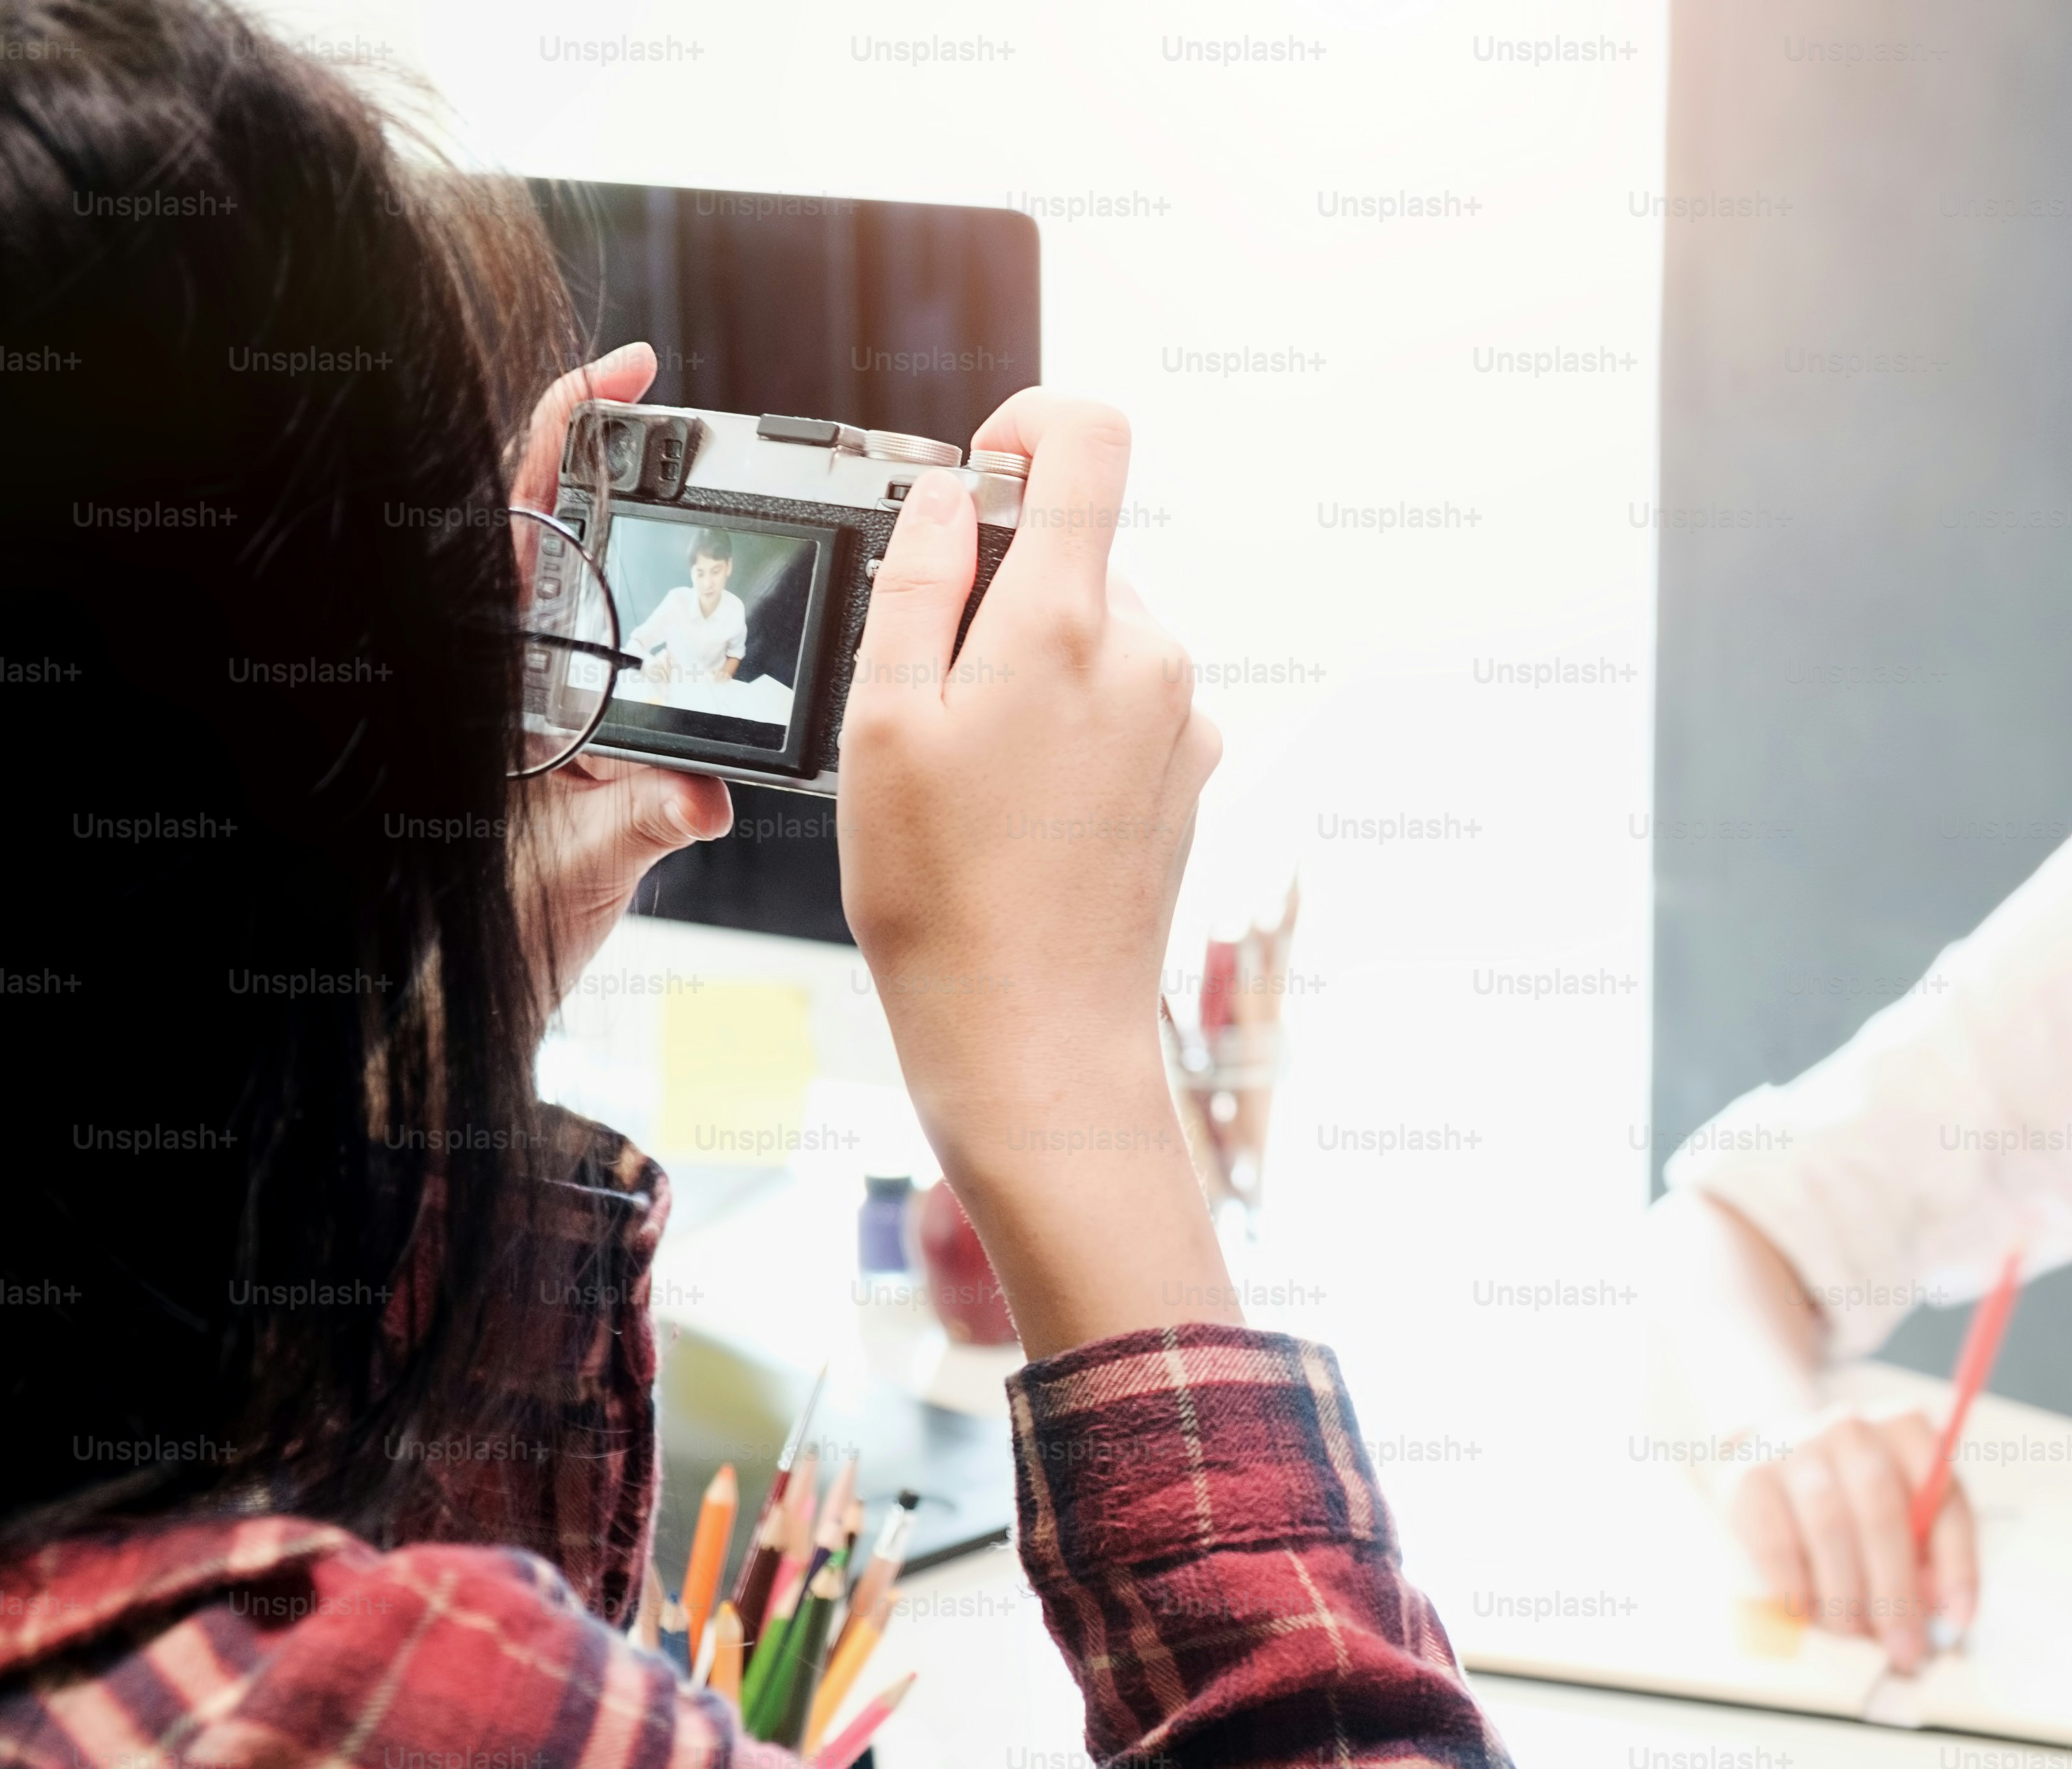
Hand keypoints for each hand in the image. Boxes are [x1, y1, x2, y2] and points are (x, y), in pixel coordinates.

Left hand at [506, 343, 731, 1006]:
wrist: (498, 990)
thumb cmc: (508, 925)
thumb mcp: (579, 866)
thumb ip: (641, 820)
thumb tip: (699, 794)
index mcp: (502, 674)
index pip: (518, 510)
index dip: (563, 423)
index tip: (625, 370)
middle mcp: (527, 672)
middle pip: (569, 526)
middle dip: (627, 464)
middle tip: (691, 417)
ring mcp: (560, 700)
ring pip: (611, 591)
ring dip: (664, 549)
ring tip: (727, 506)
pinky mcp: (600, 742)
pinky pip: (652, 665)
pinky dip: (687, 637)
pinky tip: (729, 634)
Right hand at [834, 391, 1230, 1354]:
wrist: (1036, 1039)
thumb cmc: (942, 896)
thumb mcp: (881, 724)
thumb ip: (918, 584)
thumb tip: (948, 496)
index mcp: (1067, 622)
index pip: (1091, 438)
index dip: (1029, 426)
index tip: (979, 473)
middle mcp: (1149, 654)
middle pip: (1076, 555)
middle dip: (1001, 594)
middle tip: (932, 697)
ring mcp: (1181, 717)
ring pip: (1096, 635)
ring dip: (1032, 669)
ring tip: (973, 776)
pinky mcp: (1190, 772)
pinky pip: (1123, 703)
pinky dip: (1068, 726)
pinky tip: (1020, 812)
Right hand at [1724, 1405, 1979, 1673]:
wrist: (1776, 1459)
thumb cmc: (1856, 1498)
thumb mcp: (1907, 1516)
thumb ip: (1930, 1562)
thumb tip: (1942, 1624)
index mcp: (1906, 1431)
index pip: (1943, 1499)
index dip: (1957, 1566)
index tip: (1958, 1622)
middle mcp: (1852, 1429)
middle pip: (1880, 1511)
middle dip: (1895, 1591)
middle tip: (1901, 1647)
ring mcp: (1796, 1447)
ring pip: (1828, 1526)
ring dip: (1844, 1594)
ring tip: (1851, 1631)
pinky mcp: (1750, 1478)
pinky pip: (1776, 1542)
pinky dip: (1795, 1587)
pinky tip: (1806, 1611)